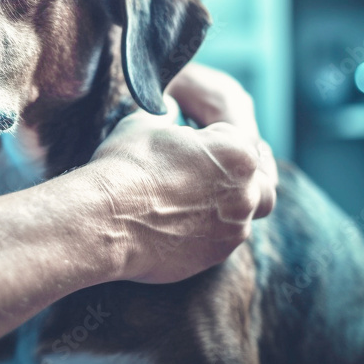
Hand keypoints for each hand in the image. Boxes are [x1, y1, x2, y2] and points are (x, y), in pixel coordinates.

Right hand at [84, 81, 276, 284]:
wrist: (103, 220)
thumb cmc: (125, 167)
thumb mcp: (144, 123)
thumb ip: (167, 115)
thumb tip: (169, 108)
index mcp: (237, 152)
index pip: (241, 139)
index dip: (215, 137)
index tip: (194, 141)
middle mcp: (245, 193)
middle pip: (261, 181)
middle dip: (243, 176)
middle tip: (209, 173)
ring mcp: (233, 229)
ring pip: (243, 215)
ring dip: (225, 206)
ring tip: (190, 200)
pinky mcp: (214, 256)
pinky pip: (220, 240)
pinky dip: (206, 231)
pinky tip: (176, 223)